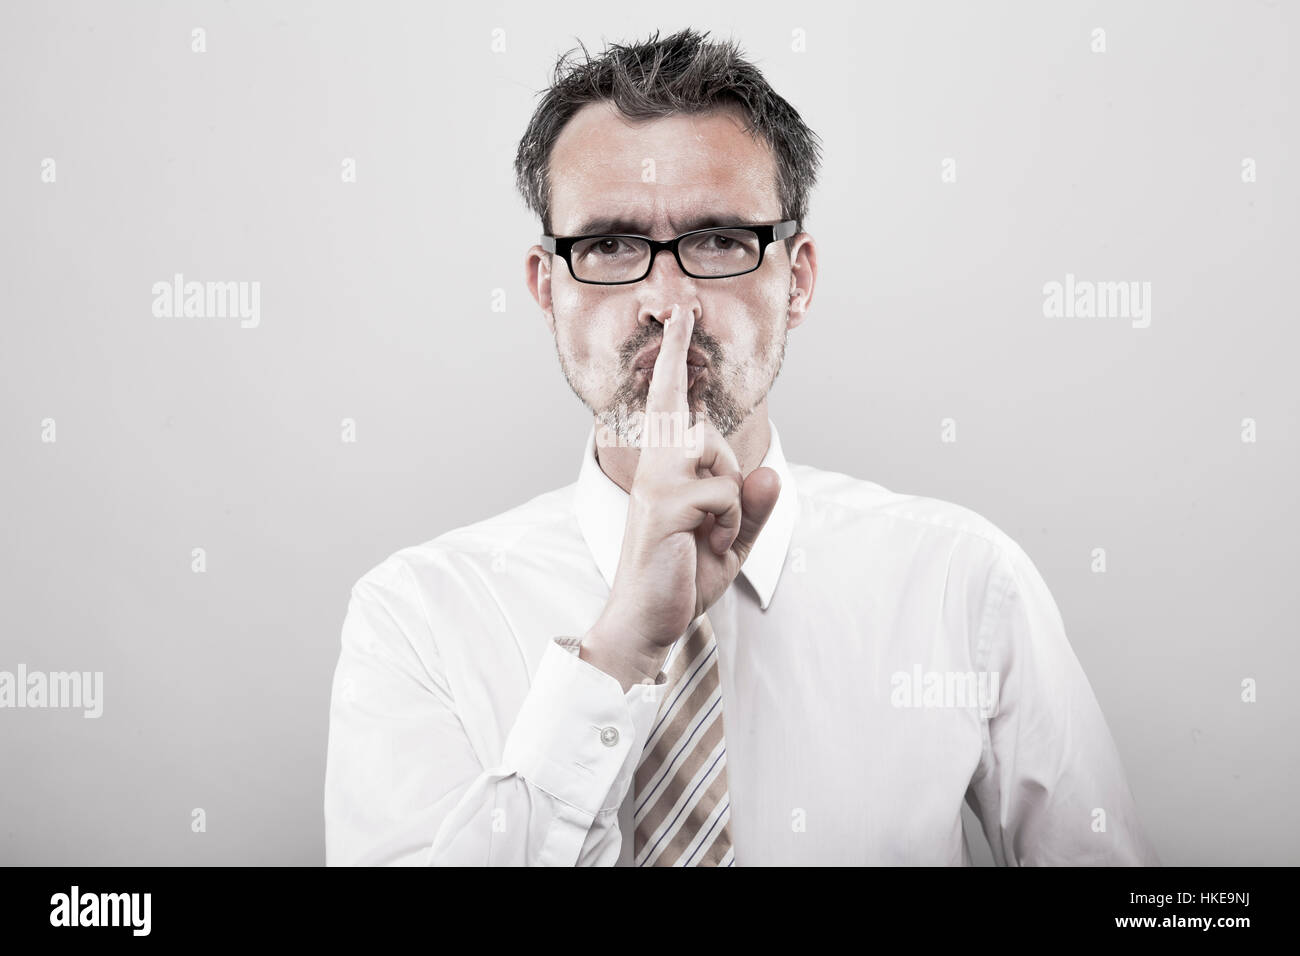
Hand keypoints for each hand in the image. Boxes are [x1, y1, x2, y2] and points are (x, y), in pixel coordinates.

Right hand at [581, 303, 780, 687]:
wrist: (648, 621)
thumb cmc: (682, 576)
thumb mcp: (731, 541)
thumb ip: (754, 508)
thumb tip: (769, 472)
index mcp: (664, 467)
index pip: (669, 402)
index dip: (674, 356)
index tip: (680, 314)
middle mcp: (655, 464)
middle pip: (711, 434)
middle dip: (725, 479)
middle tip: (701, 487)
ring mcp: (656, 480)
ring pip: (721, 459)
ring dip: (731, 506)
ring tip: (708, 536)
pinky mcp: (665, 502)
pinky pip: (726, 493)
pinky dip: (729, 524)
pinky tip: (705, 545)